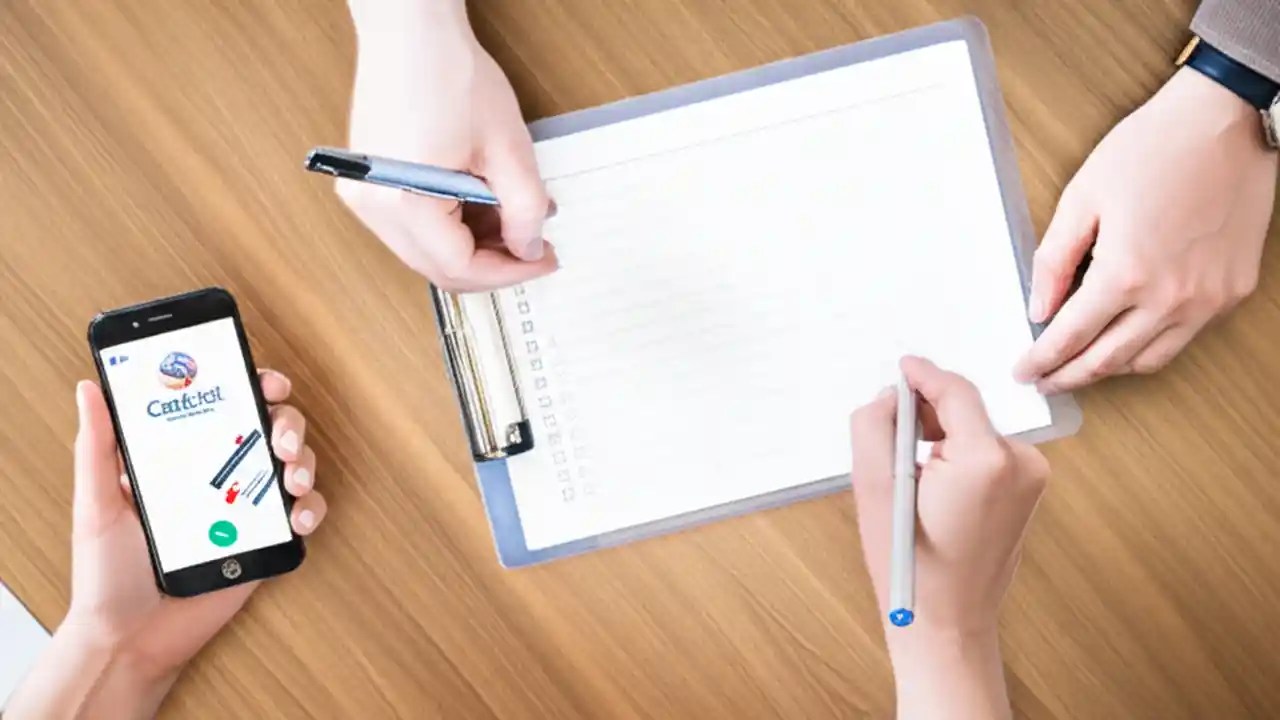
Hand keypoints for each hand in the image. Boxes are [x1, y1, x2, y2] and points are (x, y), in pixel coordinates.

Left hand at [65, 371, 325, 677]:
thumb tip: (90, 388)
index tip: (265, 381)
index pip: (225, 405)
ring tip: (291, 479)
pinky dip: (311, 509)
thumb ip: (97, 448)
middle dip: (288, 423)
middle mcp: (222, 475)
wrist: (132, 637)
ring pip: (294, 464)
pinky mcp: (268, 541)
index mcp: (185, 457)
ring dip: (304, 462)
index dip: (252, 384)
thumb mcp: (96, 504)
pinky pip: (304, 514)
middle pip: (270, 427)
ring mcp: (248, 507)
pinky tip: (298, 518)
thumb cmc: (108, 573)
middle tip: (280, 440)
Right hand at [339, 0, 555, 290]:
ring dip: (473, 245)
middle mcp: (372, 206)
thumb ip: (526, 209)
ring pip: (426, 250)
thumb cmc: (451, 73)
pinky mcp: (367, 182)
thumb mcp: (507, 148)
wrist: (410, 30)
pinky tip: (483, 205)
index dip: (509, 271)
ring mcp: (364, 195)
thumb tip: (529, 249)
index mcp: (403, 201)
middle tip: (534, 249)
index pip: (459, 266)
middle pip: (438, 267)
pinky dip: (452, 226)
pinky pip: (413, 225)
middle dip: (492, 264)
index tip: (543, 260)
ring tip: (513, 220)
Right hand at [850, 357, 1048, 718]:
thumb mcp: (873, 488)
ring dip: (943, 436)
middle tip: (892, 429)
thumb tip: (894, 395)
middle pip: (968, 410)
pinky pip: (990, 454)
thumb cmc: (911, 564)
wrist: (948, 622)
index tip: (901, 366)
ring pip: (977, 431)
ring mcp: (1032, 478)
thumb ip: (875, 426)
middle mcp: (1021, 462)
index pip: (956, 391)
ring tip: (911, 470)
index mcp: (986, 459)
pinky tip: (935, 486)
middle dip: (929, 411)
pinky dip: (961, 456)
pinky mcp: (1031, 491)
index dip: (923, 374)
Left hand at [1014, 68, 1276, 392]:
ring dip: (1110, 368)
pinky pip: (1185, 338)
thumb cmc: (1154, 148)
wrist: (1226, 121)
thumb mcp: (1082, 198)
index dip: (1042, 361)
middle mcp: (1170, 297)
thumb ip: (1054, 260)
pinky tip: (1128, 335)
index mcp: (1126, 274)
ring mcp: (1208, 299)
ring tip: (1081, 363)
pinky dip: (1151, 346)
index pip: (1070, 338)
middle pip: (1108, 361)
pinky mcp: (1232, 292)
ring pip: (1148, 360)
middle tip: (1045, 380)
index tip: (1024, 371)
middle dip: (1069, 376)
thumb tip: (1039, 307)